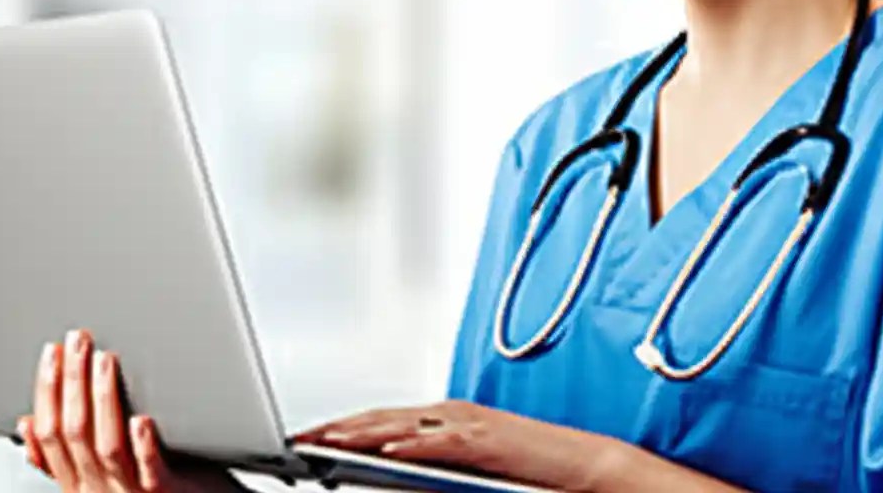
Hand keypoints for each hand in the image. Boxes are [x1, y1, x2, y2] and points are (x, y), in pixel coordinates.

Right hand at [18, 329, 240, 492]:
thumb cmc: (151, 490)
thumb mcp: (97, 474)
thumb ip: (65, 454)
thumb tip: (27, 422)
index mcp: (76, 481)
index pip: (49, 431)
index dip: (47, 390)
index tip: (52, 352)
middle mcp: (97, 489)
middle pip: (74, 432)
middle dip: (72, 381)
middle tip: (78, 340)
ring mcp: (130, 492)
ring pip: (107, 446)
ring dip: (104, 400)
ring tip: (106, 360)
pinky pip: (149, 471)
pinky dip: (143, 445)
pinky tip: (141, 419)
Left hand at [294, 400, 625, 491]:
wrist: (579, 464)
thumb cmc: (525, 467)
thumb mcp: (465, 465)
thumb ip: (429, 462)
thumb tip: (388, 469)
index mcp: (445, 417)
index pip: (382, 418)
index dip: (343, 424)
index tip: (309, 435)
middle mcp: (451, 413)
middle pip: (383, 417)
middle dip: (339, 425)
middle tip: (303, 436)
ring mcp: (468, 423)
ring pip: (404, 424)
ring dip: (363, 432)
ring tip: (329, 439)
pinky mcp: (485, 439)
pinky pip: (441, 441)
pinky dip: (411, 444)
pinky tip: (386, 451)